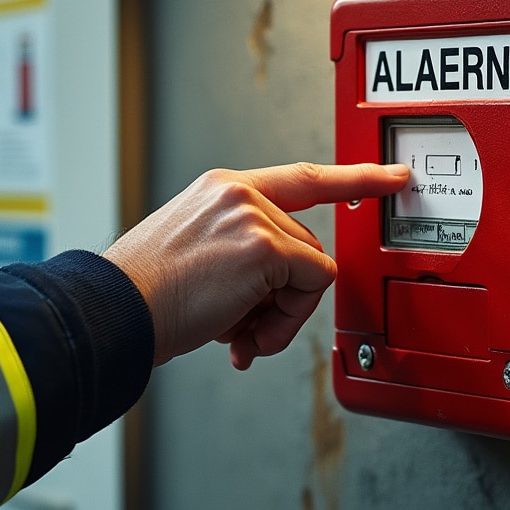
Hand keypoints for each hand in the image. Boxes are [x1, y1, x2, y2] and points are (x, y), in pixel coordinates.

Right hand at [103, 162, 408, 368]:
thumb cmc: (146, 296)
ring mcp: (252, 216)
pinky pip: (311, 288)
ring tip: (234, 329)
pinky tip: (241, 333)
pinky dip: (285, 322)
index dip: (355, 179)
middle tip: (242, 324)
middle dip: (283, 296)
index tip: (394, 176)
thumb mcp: (198, 253)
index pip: (304, 178)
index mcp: (225, 189)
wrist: (115, 312)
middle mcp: (239, 192)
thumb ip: (247, 254)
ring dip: (280, 315)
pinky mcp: (262, 246)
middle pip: (308, 247)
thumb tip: (289, 290)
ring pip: (311, 271)